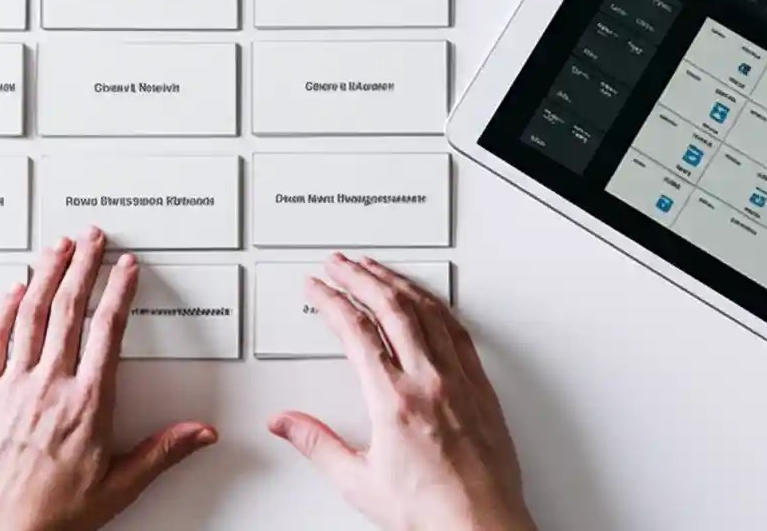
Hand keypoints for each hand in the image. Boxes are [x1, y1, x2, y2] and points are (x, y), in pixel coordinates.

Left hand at [0, 227, 217, 530]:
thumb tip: (201, 433)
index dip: (119, 291)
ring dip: (46, 275)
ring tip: (57, 247)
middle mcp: (50, 386)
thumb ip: (161, 452)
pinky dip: (3, 310)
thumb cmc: (52, 518)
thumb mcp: (118, 487)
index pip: (110, 330)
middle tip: (93, 238)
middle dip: (84, 266)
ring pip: (32, 315)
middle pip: (70, 310)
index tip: (127, 267)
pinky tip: (12, 289)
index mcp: (88, 403)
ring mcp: (11, 387)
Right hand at [268, 254, 534, 530]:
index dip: (330, 300)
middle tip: (339, 263)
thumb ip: (316, 443)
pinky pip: (457, 330)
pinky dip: (435, 304)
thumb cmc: (431, 510)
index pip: (355, 330)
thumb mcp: (358, 481)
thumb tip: (284, 422)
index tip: (316, 287)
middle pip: (390, 307)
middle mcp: (429, 381)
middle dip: (359, 276)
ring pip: (426, 310)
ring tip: (375, 268)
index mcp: (393, 400)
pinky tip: (425, 299)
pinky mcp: (481, 387)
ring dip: (396, 282)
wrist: (482, 528)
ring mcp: (459, 380)